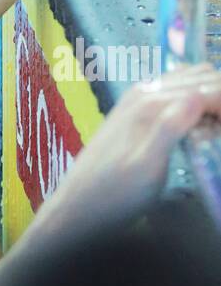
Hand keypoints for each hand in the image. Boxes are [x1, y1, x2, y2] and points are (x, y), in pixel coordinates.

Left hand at [34, 65, 220, 235]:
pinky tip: (195, 131)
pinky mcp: (136, 110)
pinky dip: (196, 103)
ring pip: (193, 82)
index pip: (211, 87)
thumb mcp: (147, 168)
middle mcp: (145, 91)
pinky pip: (178, 92)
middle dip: (220, 102)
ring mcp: (139, 98)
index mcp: (152, 102)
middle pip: (205, 77)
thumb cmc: (114, 196)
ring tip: (211, 135)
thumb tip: (198, 97)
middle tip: (218, 136)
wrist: (78, 208)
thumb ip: (170, 129)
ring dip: (211, 101)